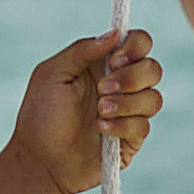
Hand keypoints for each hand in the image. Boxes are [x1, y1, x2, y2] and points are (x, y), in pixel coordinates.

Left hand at [11, 28, 162, 193]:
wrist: (39, 160)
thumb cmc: (41, 115)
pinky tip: (100, 129)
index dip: (134, 47)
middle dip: (130, 78)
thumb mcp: (52, 73)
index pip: (139, 43)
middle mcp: (121, 85)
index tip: (113, 60)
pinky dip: (121, 126)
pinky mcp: (131, 139)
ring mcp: (128, 113)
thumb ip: (82, 50)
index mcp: (104, 64)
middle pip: (153, 69)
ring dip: (126, 103)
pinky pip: (143, 126)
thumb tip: (116, 33)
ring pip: (154, 99)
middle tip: (102, 89)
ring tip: (99, 112)